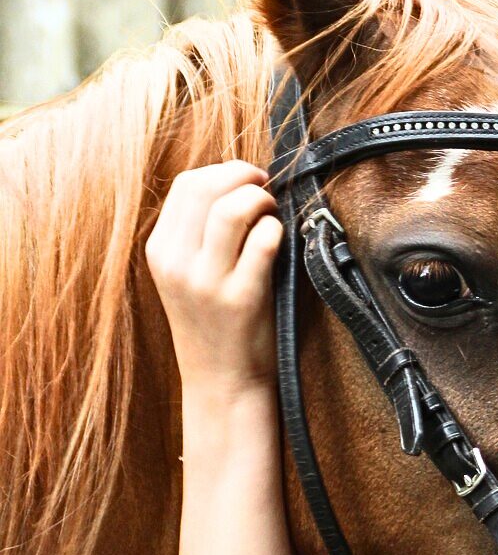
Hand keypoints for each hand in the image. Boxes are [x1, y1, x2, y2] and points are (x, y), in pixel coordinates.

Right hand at [145, 161, 281, 392]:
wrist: (222, 382)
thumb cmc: (214, 322)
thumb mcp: (188, 275)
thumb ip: (199, 233)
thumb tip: (236, 182)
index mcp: (160, 251)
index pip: (185, 185)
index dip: (222, 172)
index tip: (246, 180)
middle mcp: (176, 264)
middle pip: (206, 188)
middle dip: (243, 177)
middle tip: (265, 189)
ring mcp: (206, 283)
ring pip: (232, 209)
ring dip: (261, 200)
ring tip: (272, 214)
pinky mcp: (241, 300)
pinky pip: (263, 242)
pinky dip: (276, 230)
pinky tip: (279, 241)